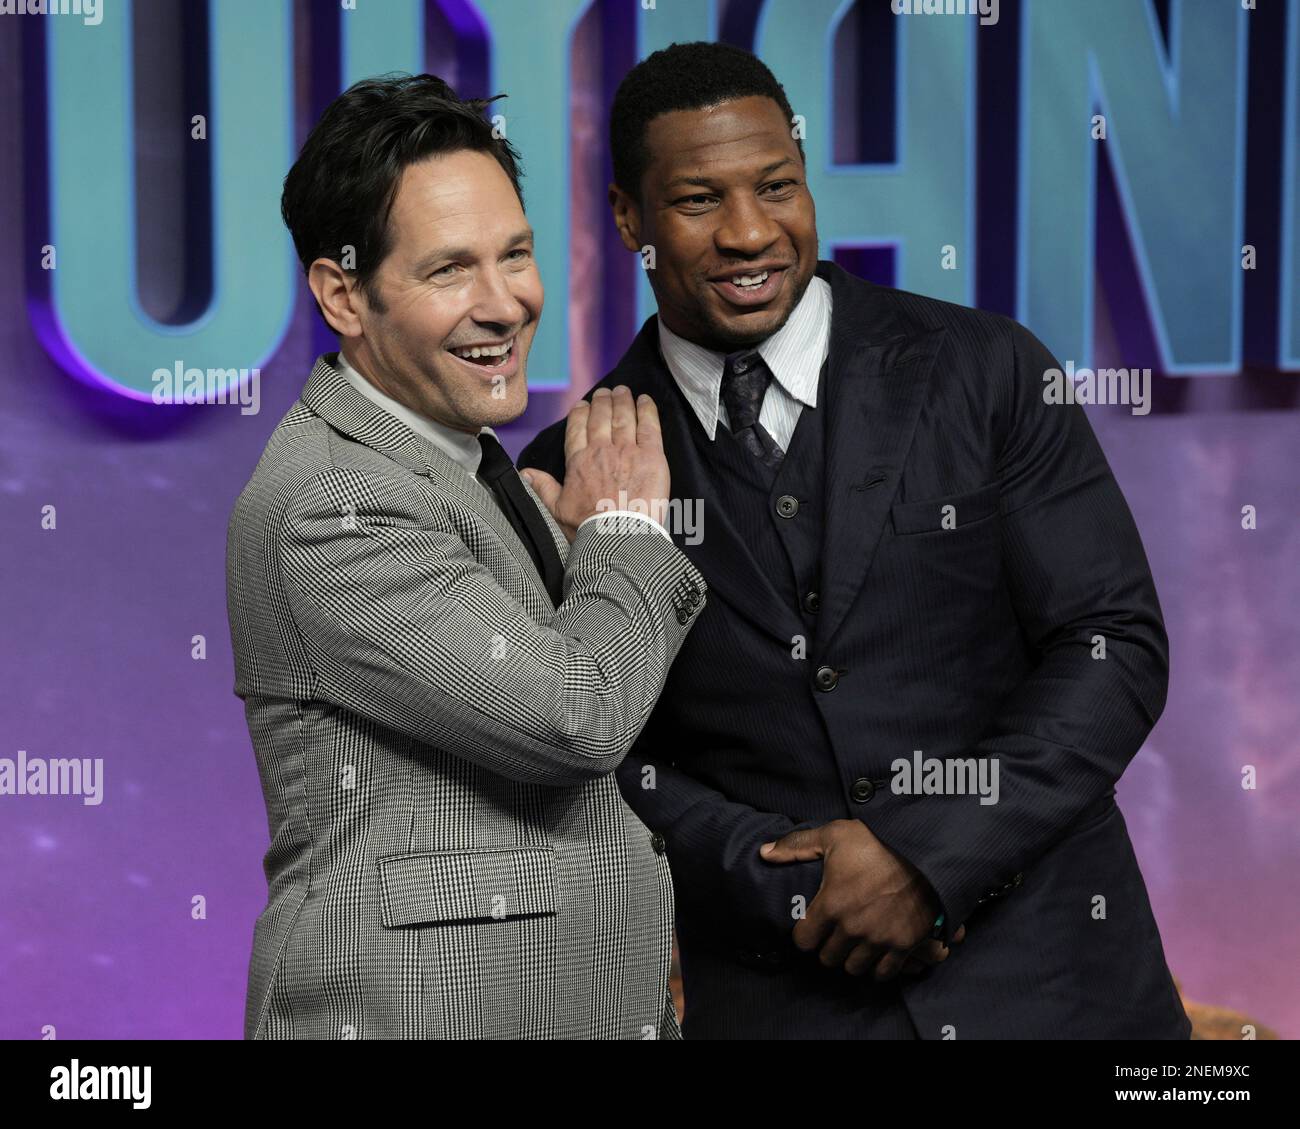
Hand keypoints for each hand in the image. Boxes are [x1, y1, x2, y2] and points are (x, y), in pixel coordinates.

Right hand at [520, 386, 669, 542]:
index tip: (583, 405)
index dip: (580, 413)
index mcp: (578, 461)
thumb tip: (524, 473)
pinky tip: (645, 400)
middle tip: (606, 392)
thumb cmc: (588, 528)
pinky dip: (647, 410)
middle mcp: (601, 450)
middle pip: (601, 416)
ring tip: (623, 391)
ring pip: (623, 416)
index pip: (577, 427)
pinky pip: (649, 426)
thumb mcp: (557, 509)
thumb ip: (542, 488)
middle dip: (603, 401)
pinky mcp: (652, 456)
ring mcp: (627, 450)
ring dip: (622, 400)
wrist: (619, 537)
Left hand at [760, 819, 963, 980]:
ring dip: (852, 958)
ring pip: (853, 968)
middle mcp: (852, 928)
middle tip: (834, 933)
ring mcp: (879, 940)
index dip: (805, 933)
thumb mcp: (835, 835)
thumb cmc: (878, 842)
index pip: (803, 941)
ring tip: (854, 943)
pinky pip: (884, 973)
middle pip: (828, 958)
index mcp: (831, 904)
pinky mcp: (904, 946)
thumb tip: (764, 853)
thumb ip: (797, 845)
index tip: (811, 925)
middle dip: (828, 947)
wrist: (927, 852)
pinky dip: (879, 966)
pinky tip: (876, 952)